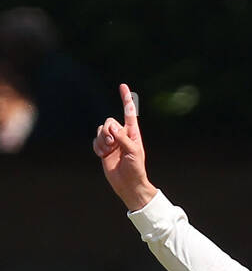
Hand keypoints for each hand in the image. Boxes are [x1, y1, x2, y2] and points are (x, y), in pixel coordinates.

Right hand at [92, 83, 156, 210]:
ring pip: (101, 130)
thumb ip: (122, 137)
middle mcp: (121, 134)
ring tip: (108, 151)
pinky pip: (96, 140)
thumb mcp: (133, 151)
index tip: (123, 86)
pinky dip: (98, 147)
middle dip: (107, 131)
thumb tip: (111, 127)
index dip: (126, 99)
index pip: (129, 112)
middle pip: (109, 121)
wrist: (128, 184)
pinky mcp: (104, 149)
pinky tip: (103, 155)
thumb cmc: (135, 168)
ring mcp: (112, 141)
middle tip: (112, 143)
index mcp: (132, 133)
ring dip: (102, 140)